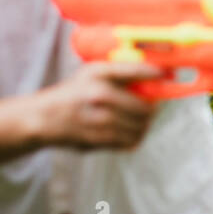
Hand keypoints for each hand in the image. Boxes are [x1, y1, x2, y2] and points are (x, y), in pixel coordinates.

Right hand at [34, 61, 163, 149]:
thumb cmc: (73, 93)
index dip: (158, 74)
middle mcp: (99, 96)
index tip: (169, 75)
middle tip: (151, 108)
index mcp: (98, 76)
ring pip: (140, 127)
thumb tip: (159, 75)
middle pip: (145, 108)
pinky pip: (130, 141)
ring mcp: (98, 120)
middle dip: (152, 110)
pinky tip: (128, 131)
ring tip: (139, 122)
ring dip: (144, 126)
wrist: (42, 118)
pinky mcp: (97, 140)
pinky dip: (134, 138)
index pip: (137, 72)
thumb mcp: (92, 73)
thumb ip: (121, 73)